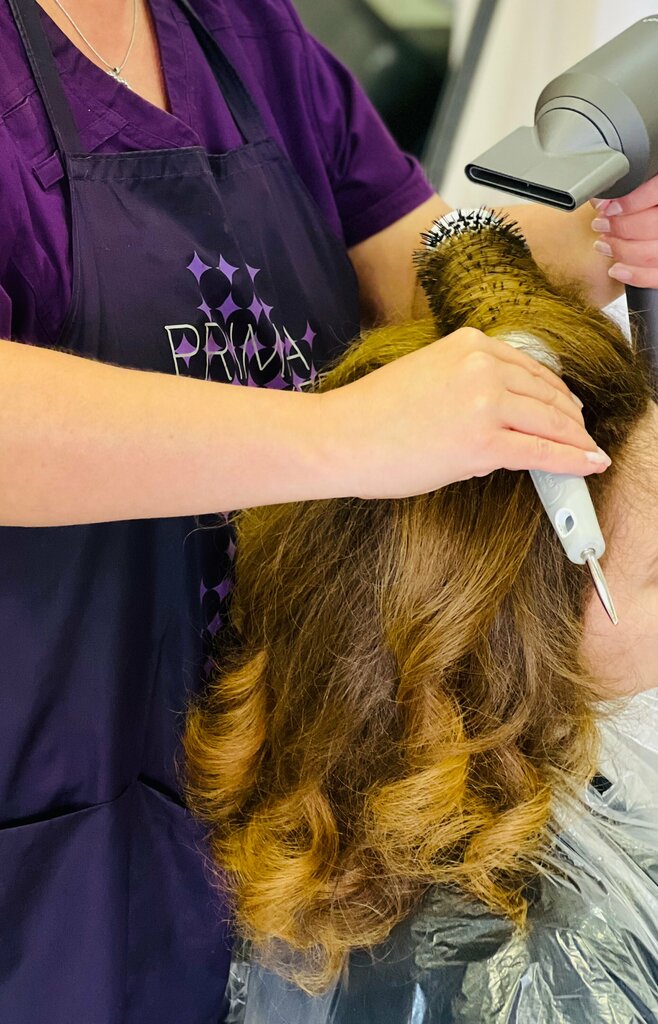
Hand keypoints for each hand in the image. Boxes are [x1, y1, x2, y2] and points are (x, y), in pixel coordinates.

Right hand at [324, 327, 609, 499]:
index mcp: (468, 344)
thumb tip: (504, 419)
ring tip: (588, 452)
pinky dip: (573, 459)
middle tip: (583, 436)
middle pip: (547, 393)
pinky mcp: (485, 441)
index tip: (567, 408)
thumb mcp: (427, 377)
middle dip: (570, 419)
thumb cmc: (369, 416)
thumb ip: (470, 386)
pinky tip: (590, 464)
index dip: (555, 393)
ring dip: (576, 440)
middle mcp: (483, 365)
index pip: (530, 368)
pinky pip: (544, 451)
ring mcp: (486, 402)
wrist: (338, 438)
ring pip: (552, 422)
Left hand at [591, 173, 657, 287]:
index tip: (610, 207)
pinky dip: (634, 276)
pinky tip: (616, 270)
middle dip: (620, 227)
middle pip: (653, 225)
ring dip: (621, 250)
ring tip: (603, 244)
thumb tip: (601, 199)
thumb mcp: (648, 191)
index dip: (632, 201)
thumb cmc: (648, 210)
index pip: (657, 192)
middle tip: (600, 225)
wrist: (655, 229)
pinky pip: (656, 277)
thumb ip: (631, 191)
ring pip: (651, 254)